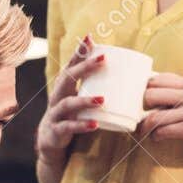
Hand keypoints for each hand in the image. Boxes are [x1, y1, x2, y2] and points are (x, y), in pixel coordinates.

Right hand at [36, 36, 106, 164]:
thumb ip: (98, 91)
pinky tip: (94, 125)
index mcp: (64, 88)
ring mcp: (54, 114)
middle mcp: (57, 97)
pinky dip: (81, 125)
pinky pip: (68, 127)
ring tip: (102, 99)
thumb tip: (131, 81)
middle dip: (84, 67)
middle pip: (67, 78)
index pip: (71, 65)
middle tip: (103, 59)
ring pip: (67, 104)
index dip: (79, 52)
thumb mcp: (81, 103)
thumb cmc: (72, 118)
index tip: (90, 37)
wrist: (51, 144)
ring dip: (85, 100)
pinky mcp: (55, 132)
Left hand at [139, 73, 182, 163]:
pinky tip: (158, 137)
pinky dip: (156, 136)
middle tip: (141, 117)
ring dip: (146, 126)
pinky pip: (162, 131)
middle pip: (150, 95)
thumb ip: (176, 90)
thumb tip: (146, 89)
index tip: (142, 102)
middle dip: (141, 108)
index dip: (145, 90)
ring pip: (154, 116)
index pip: (156, 80)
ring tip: (145, 130)